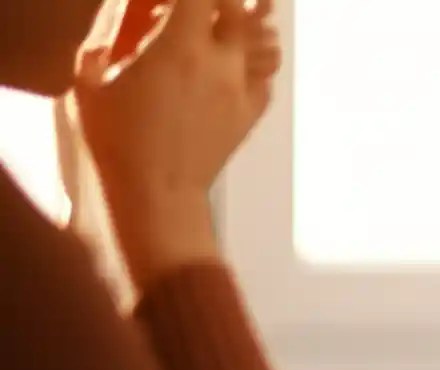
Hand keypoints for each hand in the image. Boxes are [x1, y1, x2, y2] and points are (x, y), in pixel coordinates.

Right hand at [77, 0, 279, 194]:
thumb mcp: (91, 82)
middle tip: (202, 6)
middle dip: (221, 1)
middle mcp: (221, 64)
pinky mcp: (251, 116)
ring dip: (249, 27)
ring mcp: (242, 91)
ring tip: (229, 27)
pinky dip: (256, 64)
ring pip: (264, 42)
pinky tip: (240, 65)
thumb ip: (107, 36)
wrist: (158, 196)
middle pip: (239, 9)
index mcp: (180, 47)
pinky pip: (265, 78)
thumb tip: (121, 10)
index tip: (173, 0)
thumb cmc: (117, 142)